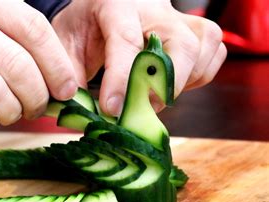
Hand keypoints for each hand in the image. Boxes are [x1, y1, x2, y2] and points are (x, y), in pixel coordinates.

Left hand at [52, 0, 226, 115]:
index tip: (112, 109)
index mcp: (116, 6)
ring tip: (154, 97)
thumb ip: (70, 76)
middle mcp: (154, 9)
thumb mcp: (66, 44)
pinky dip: (199, 75)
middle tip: (142, 108)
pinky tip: (172, 84)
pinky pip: (214, 52)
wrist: (101, 5)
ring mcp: (178, 17)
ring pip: (203, 46)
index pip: (126, 42)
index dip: (121, 80)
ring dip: (184, 82)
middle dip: (164, 85)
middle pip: (181, 44)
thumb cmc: (84, 25)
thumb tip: (81, 113)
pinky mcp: (193, 28)